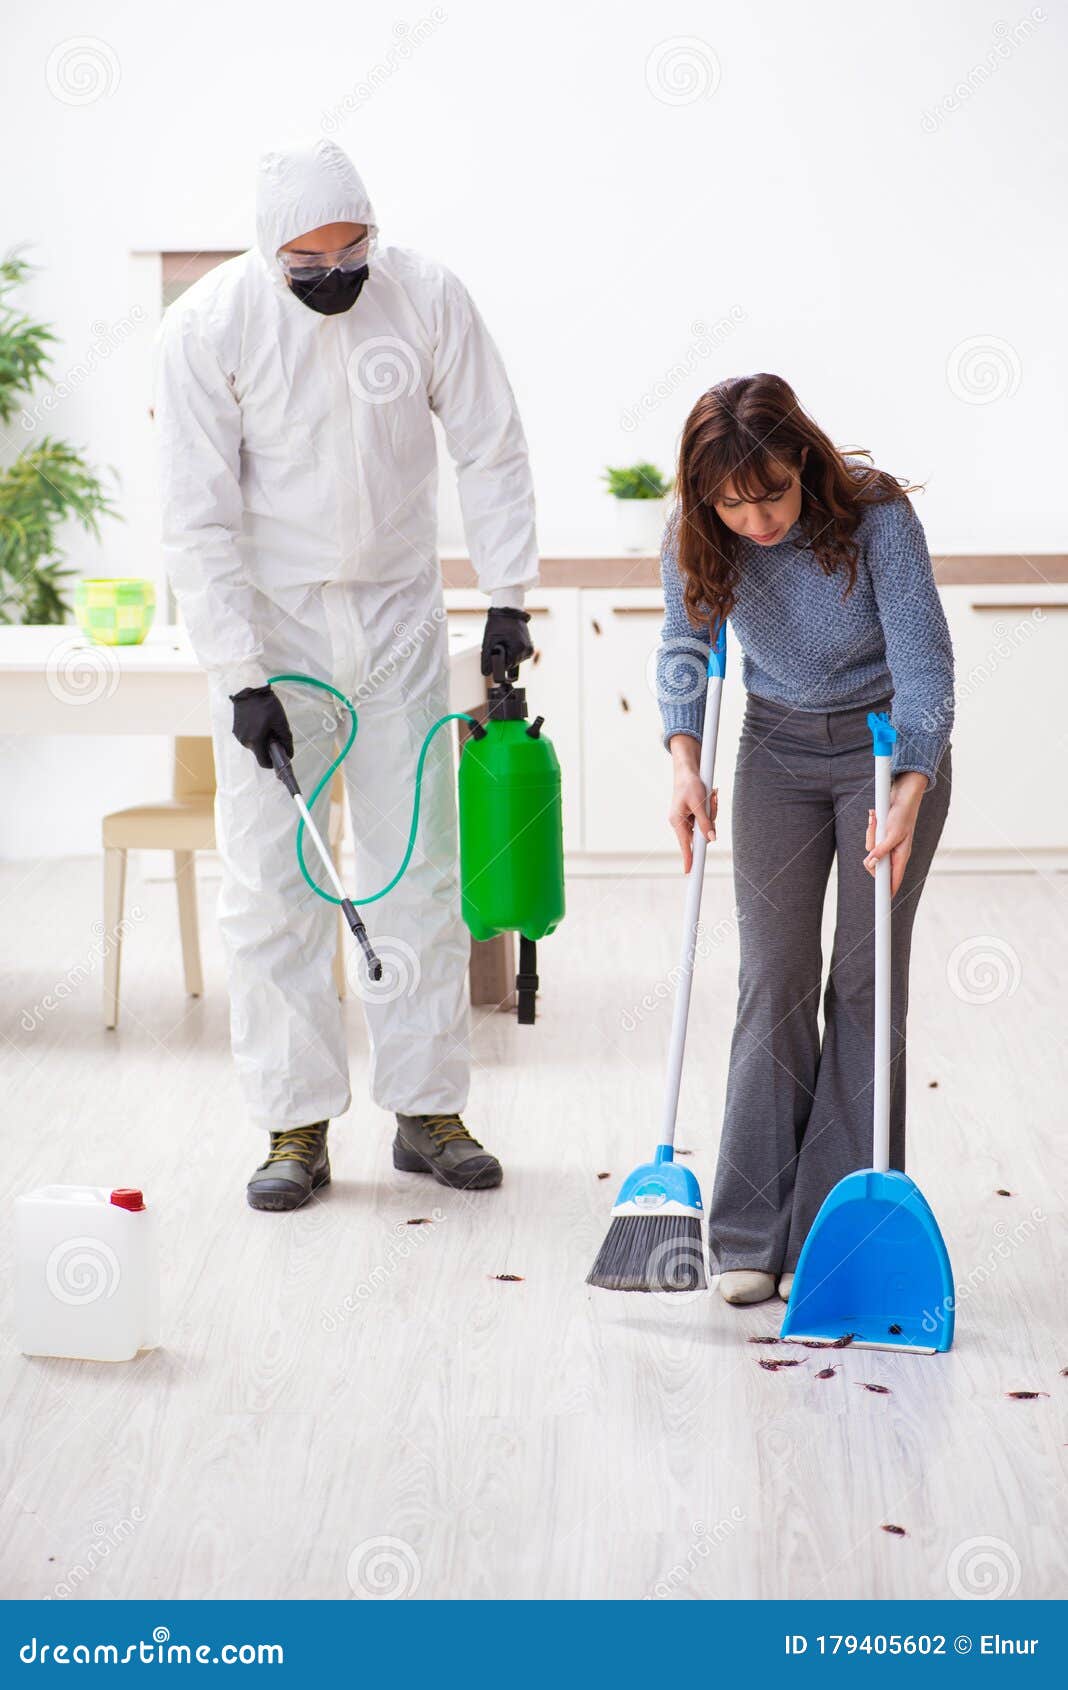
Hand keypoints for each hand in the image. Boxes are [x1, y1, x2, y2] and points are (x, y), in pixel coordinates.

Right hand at [230, 684, 293, 769]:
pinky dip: (255, 734)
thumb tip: (289, 754)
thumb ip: (286, 740)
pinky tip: (259, 722)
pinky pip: (248, 737)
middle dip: (268, 748)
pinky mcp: (235, 728)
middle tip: (275, 735)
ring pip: (254, 744)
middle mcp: (244, 741)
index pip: (263, 762)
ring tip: (267, 725)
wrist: (249, 688)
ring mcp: (238, 734)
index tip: (280, 757)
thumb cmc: (266, 705)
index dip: (273, 763)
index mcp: (255, 741)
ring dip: (261, 740)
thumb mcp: (281, 722)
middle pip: (259, 752)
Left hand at [481, 606, 533, 675]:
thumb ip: (487, 658)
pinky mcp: (529, 646)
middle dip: (503, 657)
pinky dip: (512, 651)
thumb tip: (486, 672)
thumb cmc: (498, 623)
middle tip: (499, 643)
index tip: (495, 651)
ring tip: (504, 640)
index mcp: (519, 649)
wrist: (508, 609)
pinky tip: (509, 641)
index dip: (498, 662)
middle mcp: (527, 649)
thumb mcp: (489, 641)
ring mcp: (530, 648)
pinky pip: (519, 655)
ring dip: (508, 654)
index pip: (507, 667)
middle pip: (511, 664)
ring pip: (515, 660)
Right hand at [668, 736, 717, 872]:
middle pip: (700, 833)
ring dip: (712, 811)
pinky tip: (711, 795)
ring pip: (705, 825)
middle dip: (711, 820)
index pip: (684, 845)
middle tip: (713, 799)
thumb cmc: (690, 784)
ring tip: (711, 794)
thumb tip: (711, 839)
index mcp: (677, 821)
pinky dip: (711, 808)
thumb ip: (706, 822)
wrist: (687, 769)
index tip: (689, 872)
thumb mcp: (700, 803)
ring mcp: (687, 818)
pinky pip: (706, 818)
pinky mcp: (693, 813)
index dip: (688, 859)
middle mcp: (680, 822)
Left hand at [863, 773, 926, 895]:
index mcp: (901, 856)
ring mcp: (887, 844)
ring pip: (871, 848)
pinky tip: (875, 817)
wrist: (903, 796)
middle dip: (872, 848)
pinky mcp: (882, 836)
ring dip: (871, 833)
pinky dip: (871, 827)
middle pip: (876, 863)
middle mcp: (894, 852)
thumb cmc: (902, 815)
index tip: (884, 902)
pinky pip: (871, 838)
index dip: (888, 890)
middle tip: (877, 832)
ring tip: (877, 820)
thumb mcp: (891, 834)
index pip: (894, 879)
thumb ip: (881, 851)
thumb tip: (871, 864)